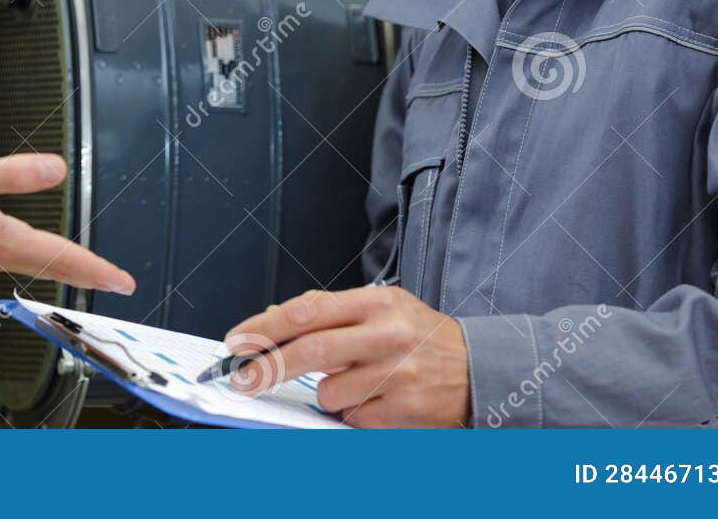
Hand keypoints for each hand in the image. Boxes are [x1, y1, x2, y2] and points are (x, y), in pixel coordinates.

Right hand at [0, 149, 135, 294]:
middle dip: (82, 271)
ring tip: (76, 266)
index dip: (94, 268)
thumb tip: (56, 168)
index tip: (122, 281)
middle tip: (111, 280)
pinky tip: (19, 248)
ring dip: (55, 264)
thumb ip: (12, 174)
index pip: (59, 255)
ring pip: (26, 262)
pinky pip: (3, 256)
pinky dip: (24, 256)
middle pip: (48, 264)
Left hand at [225, 286, 469, 427]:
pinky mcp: (403, 409)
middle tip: (242, 379)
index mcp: (376, 302)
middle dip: (267, 367)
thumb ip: (331, 312)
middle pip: (310, 350)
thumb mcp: (382, 309)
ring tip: (357, 382)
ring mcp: (396, 373)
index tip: (238, 340)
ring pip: (329, 390)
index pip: (307, 311)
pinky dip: (353, 412)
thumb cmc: (421, 337)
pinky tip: (377, 399)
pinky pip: (353, 416)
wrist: (479, 369)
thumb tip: (274, 319)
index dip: (265, 326)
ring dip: (328, 393)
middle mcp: (386, 333)